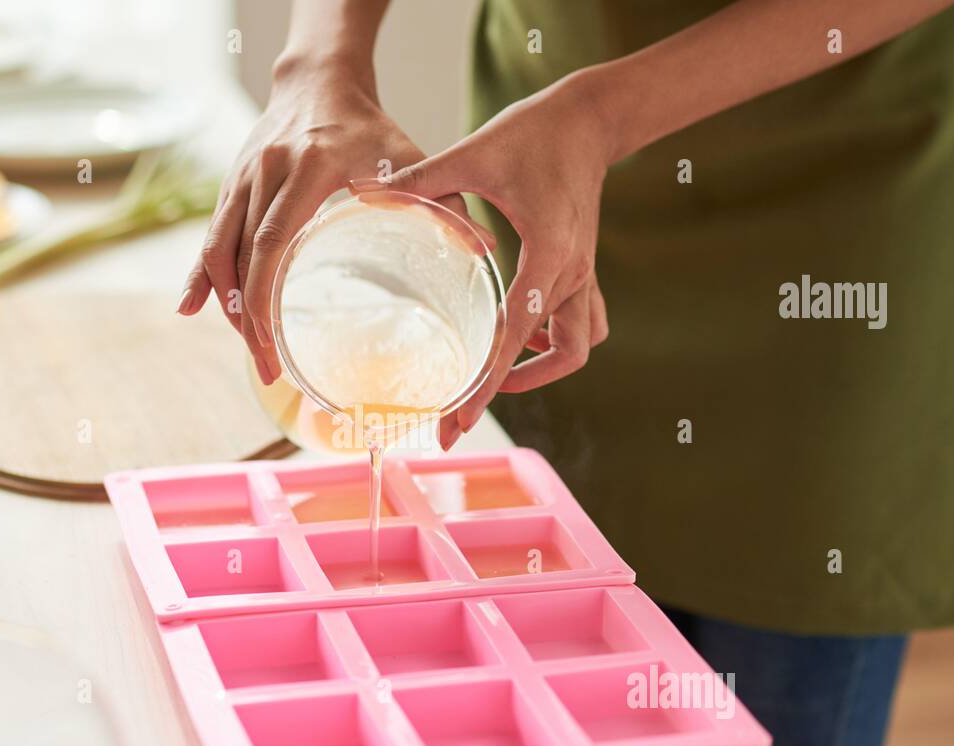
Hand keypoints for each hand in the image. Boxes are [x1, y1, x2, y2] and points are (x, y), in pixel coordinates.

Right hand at [178, 57, 492, 384]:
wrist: (318, 79)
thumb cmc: (368, 125)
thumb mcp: (409, 156)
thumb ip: (443, 202)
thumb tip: (485, 251)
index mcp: (308, 168)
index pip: (273, 243)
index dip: (265, 299)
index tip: (273, 344)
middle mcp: (265, 171)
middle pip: (240, 257)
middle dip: (248, 320)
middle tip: (269, 368)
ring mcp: (240, 178)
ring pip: (218, 251)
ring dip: (227, 305)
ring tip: (250, 350)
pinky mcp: (229, 185)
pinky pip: (211, 237)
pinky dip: (200, 276)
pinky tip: (191, 309)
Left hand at [355, 73, 611, 449]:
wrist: (591, 118)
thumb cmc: (535, 132)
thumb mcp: (473, 152)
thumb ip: (420, 180)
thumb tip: (363, 193)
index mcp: (550, 252)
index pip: (516, 333)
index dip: (487, 382)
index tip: (458, 419)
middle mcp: (574, 272)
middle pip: (559, 358)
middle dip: (512, 390)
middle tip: (460, 414)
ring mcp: (585, 274)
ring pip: (578, 347)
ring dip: (542, 369)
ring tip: (493, 380)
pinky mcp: (584, 270)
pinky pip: (582, 325)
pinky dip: (552, 342)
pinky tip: (520, 339)